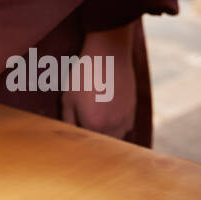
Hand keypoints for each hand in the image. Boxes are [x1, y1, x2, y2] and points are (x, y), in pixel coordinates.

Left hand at [62, 23, 136, 138]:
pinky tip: (108, 112)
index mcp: (94, 125)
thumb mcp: (68, 97)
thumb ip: (68, 120)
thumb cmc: (84, 75)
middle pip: (102, 144)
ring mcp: (125, 120)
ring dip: (106, 134)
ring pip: (116, 138)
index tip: (74, 133)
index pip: (85, 143)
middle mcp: (113, 127)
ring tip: (96, 119)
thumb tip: (69, 133)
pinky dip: (117, 126)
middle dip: (93, 139)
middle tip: (83, 125)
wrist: (109, 55)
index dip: (78, 140)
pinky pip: (125, 127)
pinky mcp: (133, 111)